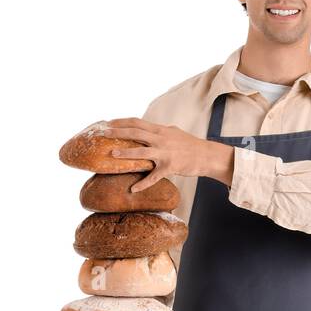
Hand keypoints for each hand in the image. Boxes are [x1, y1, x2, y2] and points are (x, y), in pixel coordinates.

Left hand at [97, 118, 233, 191]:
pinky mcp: (170, 167)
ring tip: (112, 154)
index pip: (137, 122)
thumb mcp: (174, 133)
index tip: (109, 122)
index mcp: (160, 130)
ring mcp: (165, 153)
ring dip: (126, 152)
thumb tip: (148, 129)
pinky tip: (133, 189)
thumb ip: (159, 131)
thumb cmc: (190, 145)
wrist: (206, 156)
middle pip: (136, 132)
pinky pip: (153, 177)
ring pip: (141, 151)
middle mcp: (161, 139)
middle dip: (118, 132)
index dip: (122, 121)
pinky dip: (143, 184)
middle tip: (104, 133)